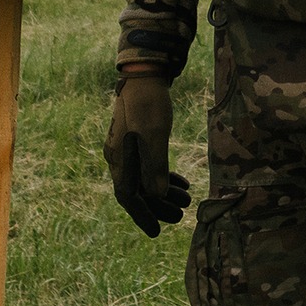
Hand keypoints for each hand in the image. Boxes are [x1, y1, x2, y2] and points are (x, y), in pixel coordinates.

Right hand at [105, 74, 190, 236]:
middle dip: (158, 205)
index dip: (143, 214)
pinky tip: (181, 182)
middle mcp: (118, 156)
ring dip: (164, 192)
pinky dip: (163, 176)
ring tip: (187, 200)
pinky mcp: (137, 140)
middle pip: (137, 190)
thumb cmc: (149, 101)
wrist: (144, 74)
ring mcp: (127, 148)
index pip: (128, 195)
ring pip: (144, 179)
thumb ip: (155, 164)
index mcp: (118, 158)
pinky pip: (148, 166)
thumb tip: (157, 194)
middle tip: (181, 216)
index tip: (157, 231)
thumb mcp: (155, 133)